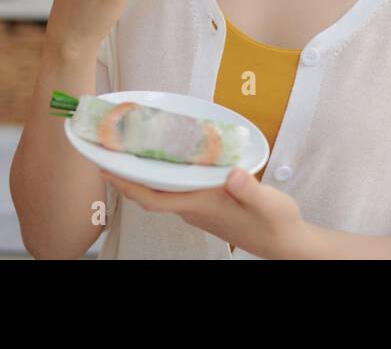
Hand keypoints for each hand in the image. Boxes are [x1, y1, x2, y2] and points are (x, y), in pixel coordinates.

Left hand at [99, 167, 317, 259]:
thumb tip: (233, 175)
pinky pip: (177, 189)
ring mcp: (199, 208)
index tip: (105, 168)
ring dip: (145, 173)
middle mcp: (194, 208)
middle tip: (110, 148)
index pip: (153, 198)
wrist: (286, 243)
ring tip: (133, 147)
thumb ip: (248, 189)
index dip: (126, 184)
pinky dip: (165, 174)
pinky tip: (171, 156)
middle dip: (127, 174)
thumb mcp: (268, 203)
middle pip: (150, 193)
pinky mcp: (208, 206)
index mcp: (200, 205)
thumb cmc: (275, 223)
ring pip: (162, 191)